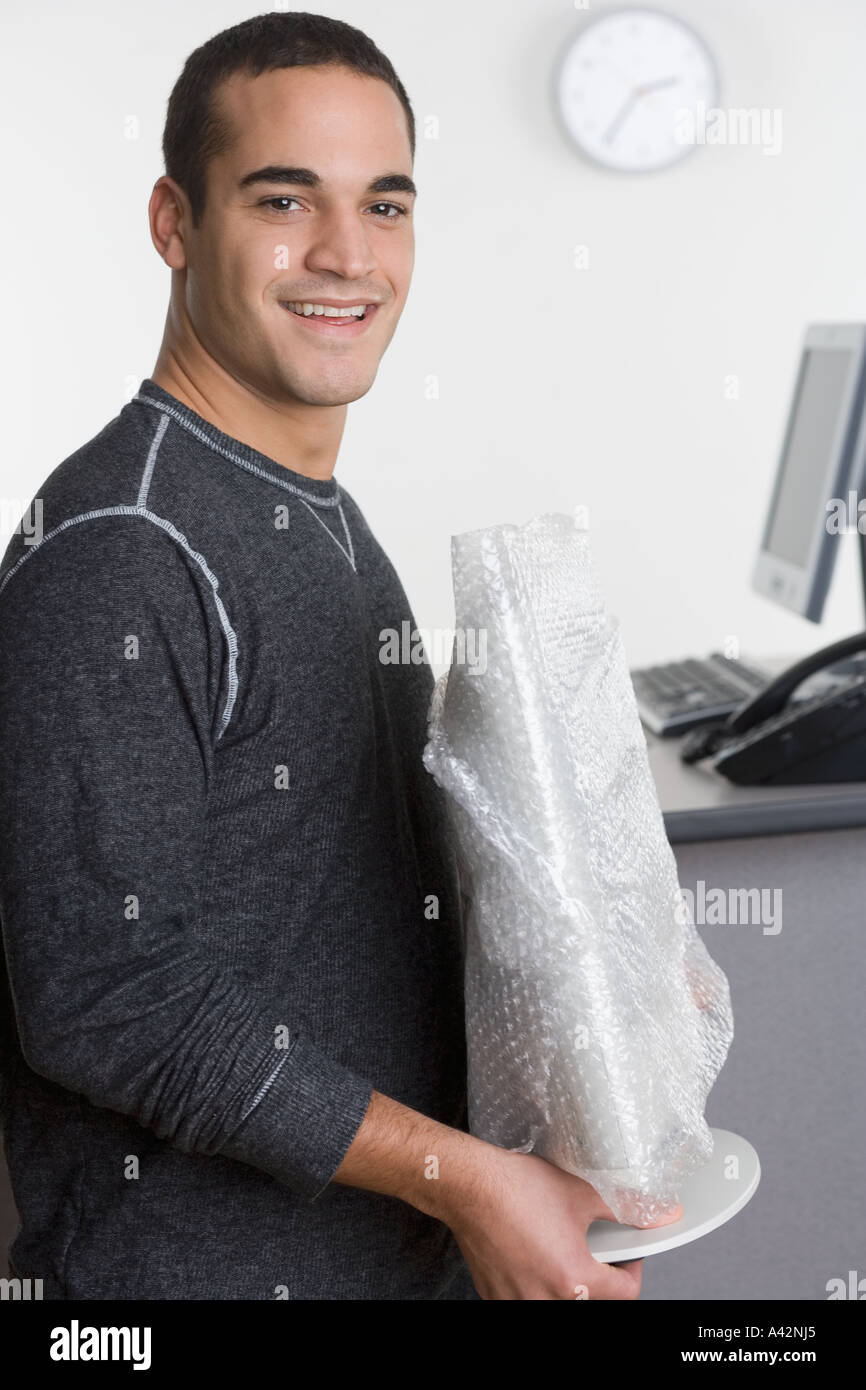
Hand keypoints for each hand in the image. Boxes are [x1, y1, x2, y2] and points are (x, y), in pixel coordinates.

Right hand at [446, 1146, 681, 1300]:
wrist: (471, 1186)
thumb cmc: (519, 1188)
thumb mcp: (582, 1193)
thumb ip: (624, 1209)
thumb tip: (657, 1212)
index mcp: (575, 1280)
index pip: (625, 1293)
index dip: (633, 1269)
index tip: (628, 1255)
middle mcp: (546, 1300)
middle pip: (591, 1301)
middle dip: (598, 1277)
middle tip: (592, 1249)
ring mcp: (518, 1302)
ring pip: (557, 1301)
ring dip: (565, 1282)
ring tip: (558, 1248)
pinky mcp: (495, 1296)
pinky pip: (527, 1298)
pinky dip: (535, 1282)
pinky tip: (531, 1252)